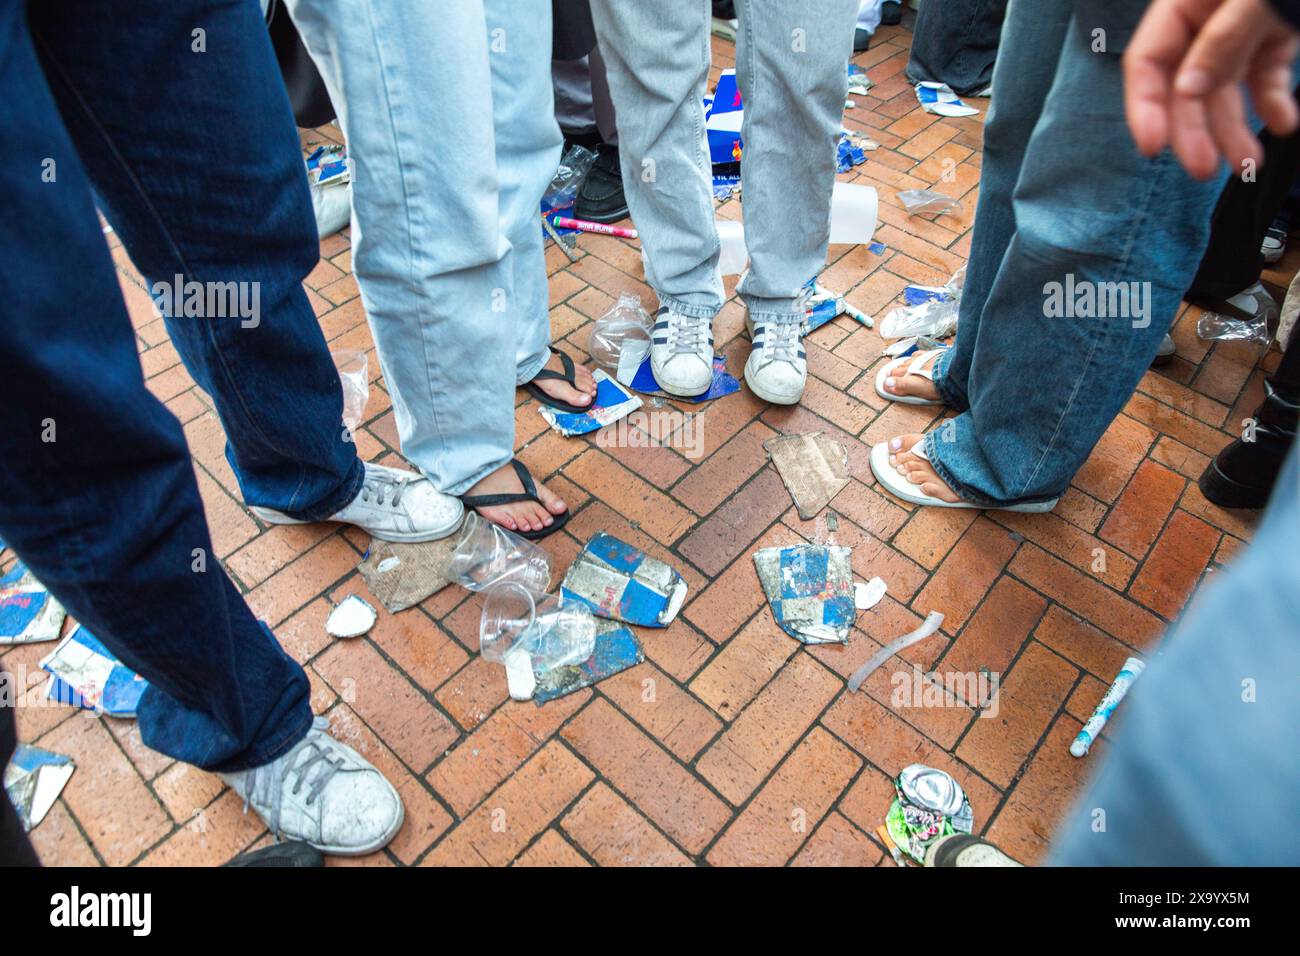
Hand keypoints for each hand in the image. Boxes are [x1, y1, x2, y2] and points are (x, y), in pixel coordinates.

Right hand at [1124, 0, 1299, 178]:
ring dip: (1233, 129)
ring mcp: (1240, 29)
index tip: (1153, 146)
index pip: (1148, 61)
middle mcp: (1205, 19)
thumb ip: (1224, 38)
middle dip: (1194, 129)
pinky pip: (1265, 76)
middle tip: (1203, 169)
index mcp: (1185, 1)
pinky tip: (1284, 123)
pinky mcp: (1274, 37)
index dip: (1145, 106)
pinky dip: (1273, 102)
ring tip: (1249, 163)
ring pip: (1224, 90)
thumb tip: (1187, 90)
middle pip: (1185, 85)